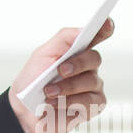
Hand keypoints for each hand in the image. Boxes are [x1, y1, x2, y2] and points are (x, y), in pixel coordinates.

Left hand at [8, 18, 114, 132]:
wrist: (25, 109)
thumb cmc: (34, 79)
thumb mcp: (42, 54)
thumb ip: (63, 39)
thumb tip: (83, 30)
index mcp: (77, 50)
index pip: (97, 35)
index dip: (104, 28)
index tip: (107, 23)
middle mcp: (88, 67)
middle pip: (93, 58)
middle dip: (77, 64)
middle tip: (59, 71)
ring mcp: (93, 86)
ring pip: (90, 81)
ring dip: (67, 87)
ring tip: (48, 93)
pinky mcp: (93, 105)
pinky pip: (90, 101)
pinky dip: (71, 101)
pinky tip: (57, 104)